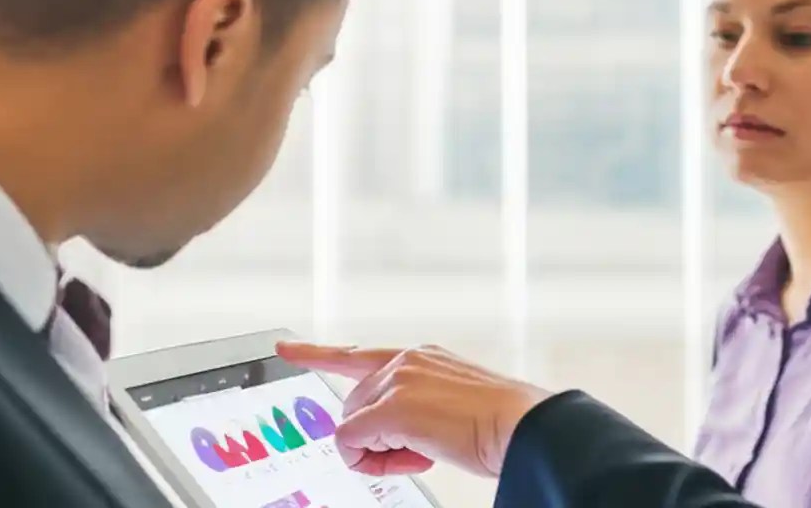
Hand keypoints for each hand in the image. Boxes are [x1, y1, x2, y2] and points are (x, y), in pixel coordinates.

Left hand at [275, 342, 552, 477]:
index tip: (285, 349)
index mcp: (423, 356)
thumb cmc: (504, 424)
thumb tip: (386, 435)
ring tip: (424, 455)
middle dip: (374, 438)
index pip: (358, 354)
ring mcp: (398, 380)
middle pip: (353, 406)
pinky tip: (414, 458)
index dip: (317, 353)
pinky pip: (352, 443)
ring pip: (352, 426)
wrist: (526, 425)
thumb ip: (419, 408)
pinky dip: (372, 461)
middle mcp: (407, 360)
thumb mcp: (455, 406)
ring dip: (379, 452)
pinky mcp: (392, 407)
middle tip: (416, 455)